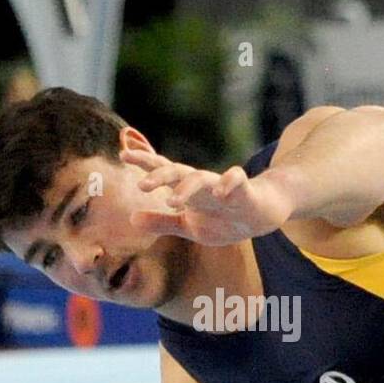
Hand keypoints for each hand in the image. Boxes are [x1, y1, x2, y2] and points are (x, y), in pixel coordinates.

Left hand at [123, 148, 294, 245]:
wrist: (260, 217)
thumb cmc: (222, 220)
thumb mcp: (188, 227)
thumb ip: (161, 222)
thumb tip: (131, 218)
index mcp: (186, 190)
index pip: (162, 171)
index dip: (144, 162)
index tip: (123, 155)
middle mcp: (201, 183)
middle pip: (177, 171)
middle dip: (159, 175)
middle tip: (141, 186)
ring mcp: (221, 185)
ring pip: (201, 178)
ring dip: (186, 188)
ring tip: (171, 201)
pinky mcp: (244, 190)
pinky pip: (236, 179)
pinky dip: (229, 183)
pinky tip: (220, 193)